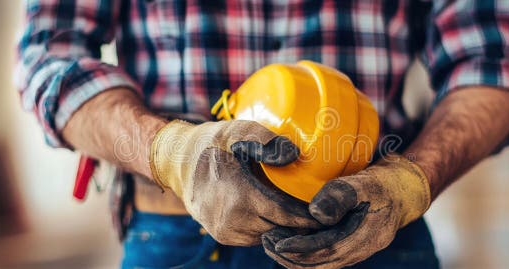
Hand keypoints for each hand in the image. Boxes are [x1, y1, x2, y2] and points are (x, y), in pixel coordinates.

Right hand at [149, 120, 321, 245]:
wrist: (178, 163)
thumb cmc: (213, 143)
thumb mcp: (237, 131)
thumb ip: (265, 140)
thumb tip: (295, 155)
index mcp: (240, 198)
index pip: (287, 215)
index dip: (311, 214)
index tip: (330, 208)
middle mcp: (233, 222)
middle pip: (282, 228)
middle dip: (303, 221)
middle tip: (324, 209)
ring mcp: (228, 232)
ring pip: (271, 235)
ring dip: (286, 226)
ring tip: (304, 209)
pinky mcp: (225, 237)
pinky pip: (257, 236)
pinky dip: (270, 226)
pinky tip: (280, 211)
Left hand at [262, 154, 431, 267]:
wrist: (406, 189)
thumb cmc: (385, 182)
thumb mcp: (366, 182)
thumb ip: (341, 195)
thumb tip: (316, 212)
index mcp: (364, 237)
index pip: (326, 251)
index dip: (299, 249)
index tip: (276, 241)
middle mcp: (361, 249)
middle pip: (321, 263)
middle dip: (291, 257)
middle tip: (267, 242)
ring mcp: (357, 250)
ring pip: (322, 264)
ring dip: (296, 258)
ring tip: (273, 243)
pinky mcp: (352, 246)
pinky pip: (326, 257)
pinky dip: (306, 253)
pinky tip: (290, 240)